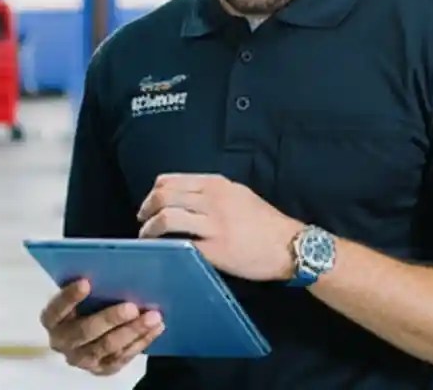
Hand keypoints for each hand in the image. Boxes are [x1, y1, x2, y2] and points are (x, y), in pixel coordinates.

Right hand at [40, 278, 164, 375]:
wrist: (95, 329)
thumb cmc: (90, 300)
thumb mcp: (84, 290)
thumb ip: (92, 279)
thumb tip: (115, 257)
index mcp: (52, 319)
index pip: (56, 309)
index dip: (69, 297)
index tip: (86, 282)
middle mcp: (62, 342)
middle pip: (84, 331)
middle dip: (109, 319)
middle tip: (132, 306)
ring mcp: (82, 359)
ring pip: (107, 347)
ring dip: (132, 331)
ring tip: (153, 315)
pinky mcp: (102, 369)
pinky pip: (123, 357)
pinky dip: (142, 341)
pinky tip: (157, 326)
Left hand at [136, 173, 304, 281]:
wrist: (289, 245)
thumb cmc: (265, 222)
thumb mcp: (239, 194)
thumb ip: (212, 193)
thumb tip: (183, 199)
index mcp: (216, 184)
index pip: (170, 181)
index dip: (153, 194)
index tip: (149, 205)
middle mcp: (212, 200)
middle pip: (163, 196)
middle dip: (146, 209)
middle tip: (143, 221)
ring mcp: (213, 225)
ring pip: (167, 217)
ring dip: (149, 228)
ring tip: (148, 237)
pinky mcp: (214, 249)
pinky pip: (180, 244)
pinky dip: (165, 246)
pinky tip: (164, 251)